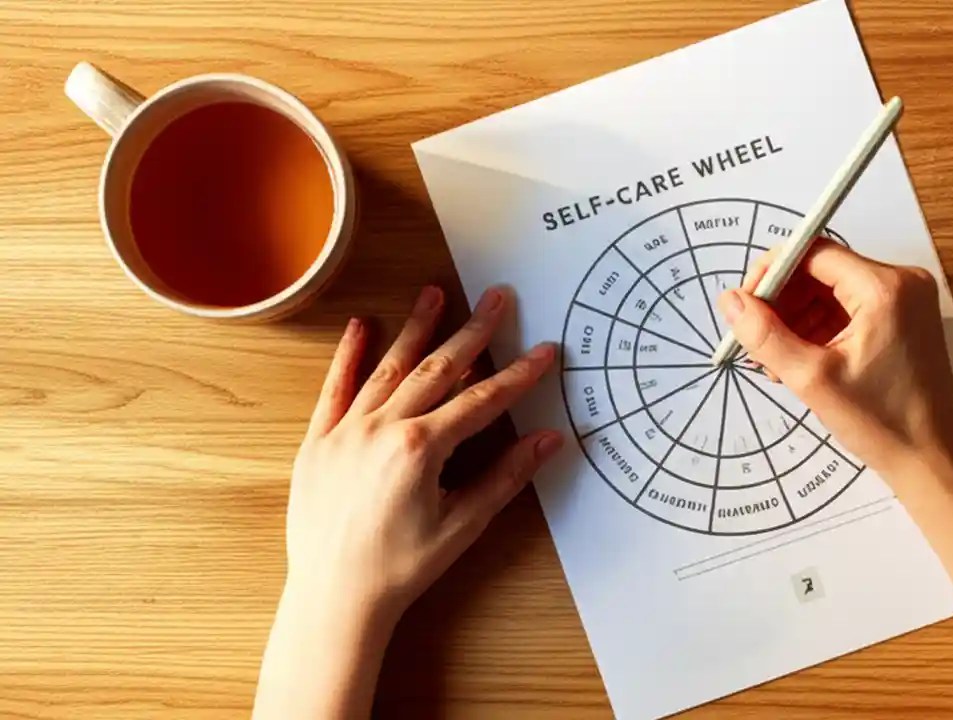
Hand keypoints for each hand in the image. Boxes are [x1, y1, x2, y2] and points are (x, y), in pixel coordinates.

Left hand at [287, 285, 562, 619]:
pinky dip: (349, 356)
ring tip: (435, 293)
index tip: (543, 351)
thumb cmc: (400, 569)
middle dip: (472, 332)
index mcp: (420, 449)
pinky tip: (363, 326)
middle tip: (496, 299)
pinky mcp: (318, 442)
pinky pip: (335, 388)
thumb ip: (505, 476)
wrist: (334, 598)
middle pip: (438, 369)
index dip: (516, 374)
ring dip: (416, 329)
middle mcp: (382, 428)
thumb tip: (547, 441)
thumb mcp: (462, 524)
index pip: (481, 399)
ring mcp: (346, 431)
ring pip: (389, 368)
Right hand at [717, 240, 952, 478]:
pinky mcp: (902, 316)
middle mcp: (902, 282)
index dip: (771, 274)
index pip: (812, 253)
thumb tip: (731, 301)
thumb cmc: (883, 423)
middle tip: (757, 338)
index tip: (746, 304)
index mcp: (885, 289)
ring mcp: (905, 299)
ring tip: (776, 358)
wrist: (928, 458)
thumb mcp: (811, 379)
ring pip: (831, 289)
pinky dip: (820, 326)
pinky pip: (848, 306)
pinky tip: (800, 357)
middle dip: (782, 301)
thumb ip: (765, 335)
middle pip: (821, 269)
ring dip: (797, 316)